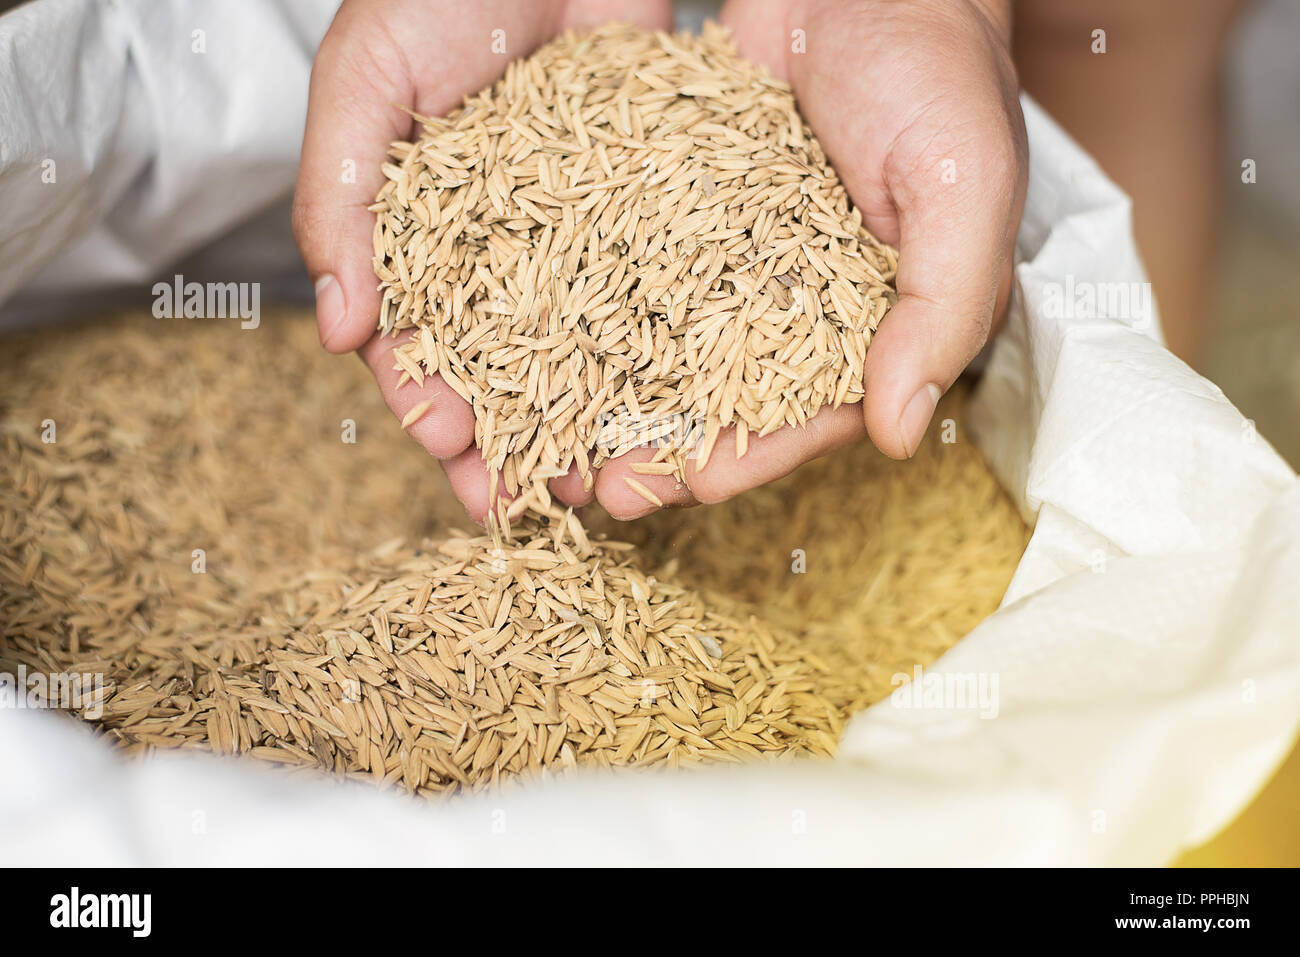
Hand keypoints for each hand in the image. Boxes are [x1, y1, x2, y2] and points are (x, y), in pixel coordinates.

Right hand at [292, 0, 671, 521]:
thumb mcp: (364, 81)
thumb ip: (339, 200)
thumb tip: (336, 333)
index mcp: (420, 234)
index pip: (414, 338)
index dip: (424, 399)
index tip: (444, 449)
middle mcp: (500, 248)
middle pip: (499, 365)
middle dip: (503, 438)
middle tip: (516, 503)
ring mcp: (579, 236)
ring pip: (580, 348)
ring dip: (581, 420)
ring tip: (592, 482)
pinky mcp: (649, 211)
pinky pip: (654, 291)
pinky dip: (658, 350)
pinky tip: (668, 404)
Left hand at [595, 0, 1027, 517]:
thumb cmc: (937, 66)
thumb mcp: (964, 184)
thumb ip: (942, 308)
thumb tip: (899, 434)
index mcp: (879, 321)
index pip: (807, 416)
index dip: (740, 460)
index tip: (670, 489)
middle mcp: (804, 303)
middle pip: (724, 399)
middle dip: (657, 448)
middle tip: (583, 488)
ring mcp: (742, 259)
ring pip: (670, 348)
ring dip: (613, 397)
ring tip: (544, 438)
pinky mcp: (690, 212)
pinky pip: (638, 268)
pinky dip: (594, 306)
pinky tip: (538, 335)